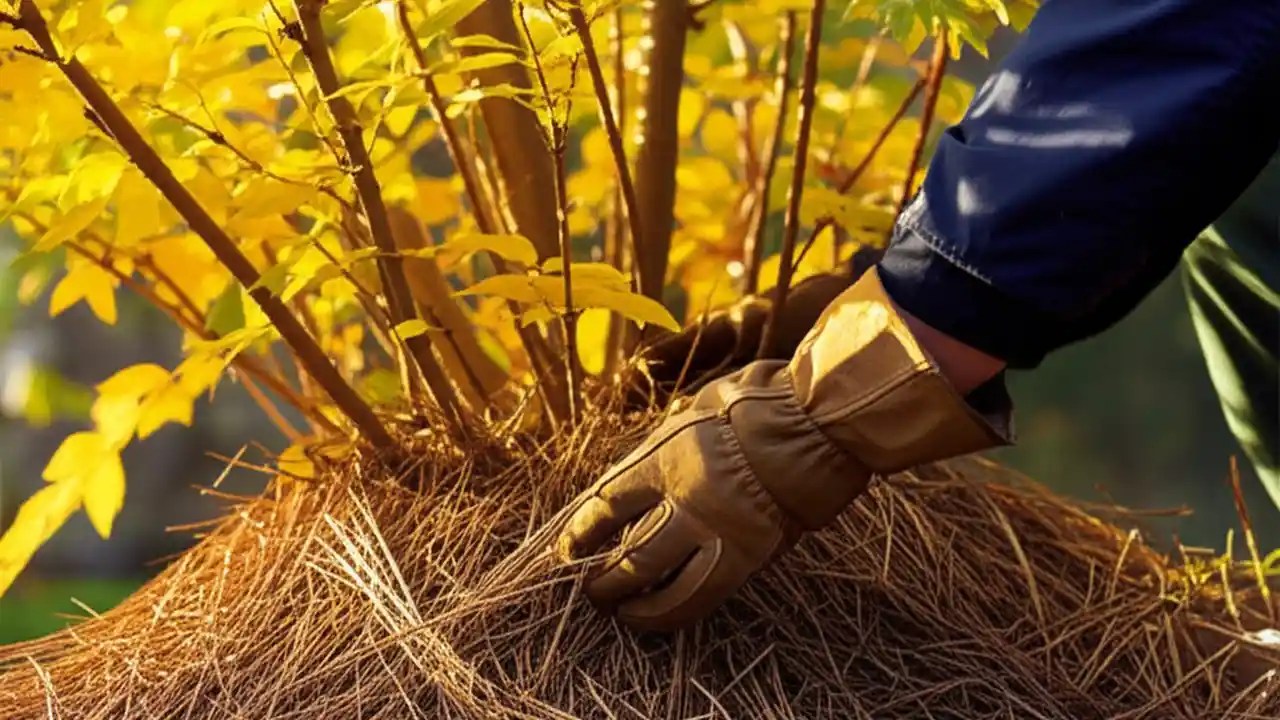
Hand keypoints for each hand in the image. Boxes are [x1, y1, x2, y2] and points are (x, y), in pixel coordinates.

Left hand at [559, 269, 1009, 630]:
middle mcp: (688, 502)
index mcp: (668, 458)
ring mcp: (722, 533)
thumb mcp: (696, 410)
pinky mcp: (752, 557)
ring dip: (638, 608)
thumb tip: (636, 473)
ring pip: (666, 588)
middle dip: (605, 581)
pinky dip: (679, 611)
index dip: (582, 532)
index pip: (608, 505)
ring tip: (624, 614)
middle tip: (592, 591)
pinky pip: (706, 596)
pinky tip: (664, 617)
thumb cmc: (757, 404)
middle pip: (632, 557)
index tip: (566, 549)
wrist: (820, 424)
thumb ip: (663, 446)